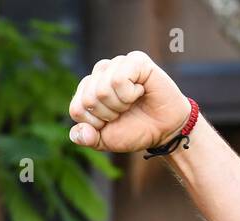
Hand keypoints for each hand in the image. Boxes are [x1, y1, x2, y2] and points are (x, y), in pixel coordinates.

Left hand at [68, 52, 189, 152]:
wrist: (163, 130)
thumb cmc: (133, 130)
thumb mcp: (104, 140)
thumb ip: (86, 138)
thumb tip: (79, 131)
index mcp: (87, 90)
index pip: (76, 108)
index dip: (94, 123)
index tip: (110, 122)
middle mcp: (100, 73)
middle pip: (88, 99)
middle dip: (107, 114)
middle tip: (123, 112)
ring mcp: (117, 64)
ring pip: (102, 89)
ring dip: (119, 104)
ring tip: (131, 102)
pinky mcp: (136, 60)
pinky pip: (119, 79)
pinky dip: (129, 94)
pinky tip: (140, 91)